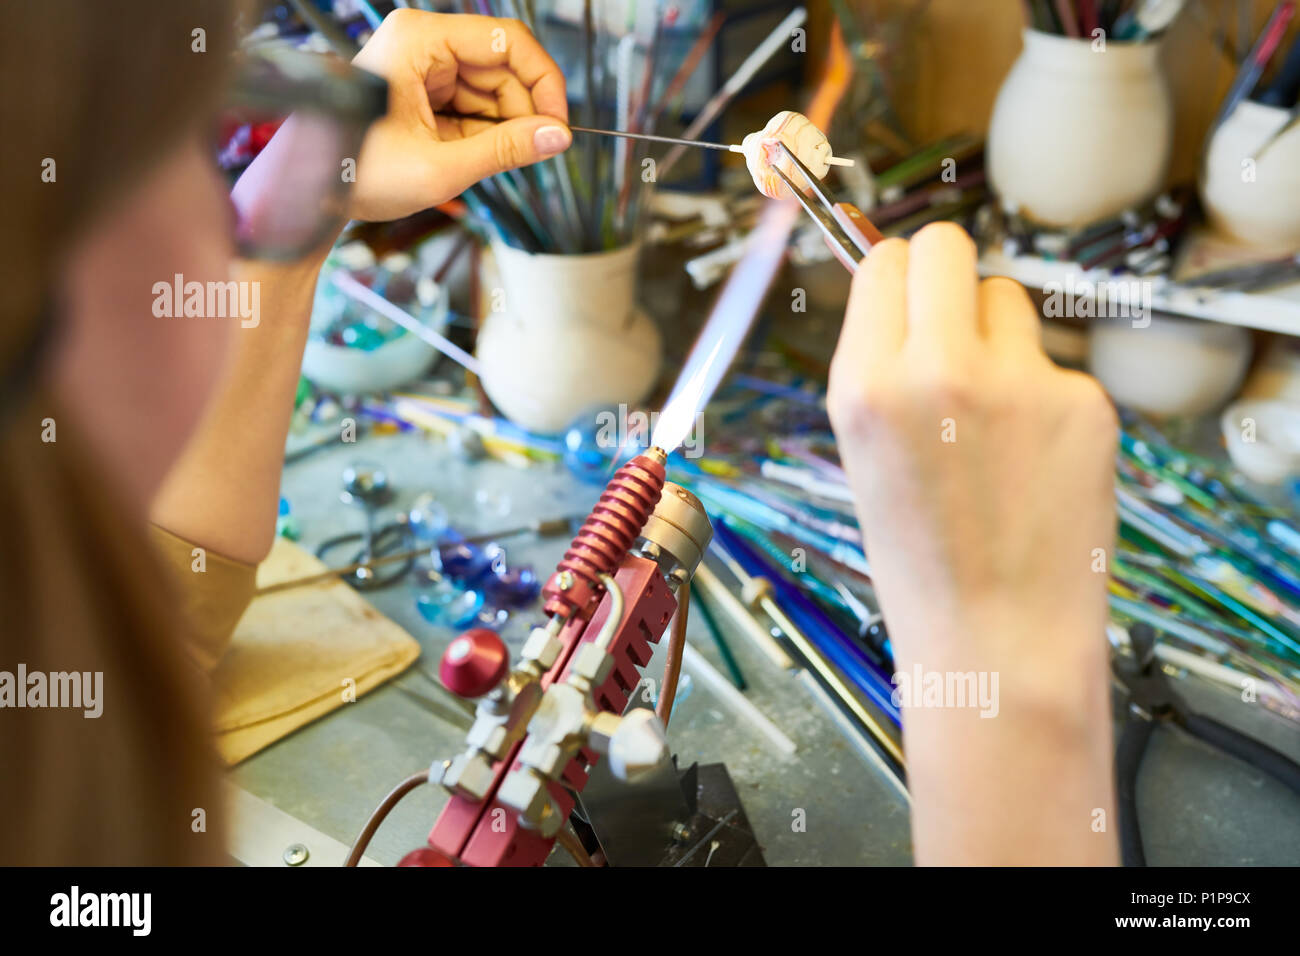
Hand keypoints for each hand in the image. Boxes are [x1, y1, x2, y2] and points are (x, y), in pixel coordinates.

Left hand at [349, 10, 570, 220]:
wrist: (312, 192)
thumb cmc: (357, 173)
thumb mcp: (441, 167)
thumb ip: (505, 150)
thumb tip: (556, 138)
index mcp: (420, 39)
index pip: (507, 41)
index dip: (543, 82)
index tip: (559, 125)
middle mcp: (422, 43)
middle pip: (502, 67)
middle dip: (523, 112)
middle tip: (533, 153)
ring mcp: (422, 66)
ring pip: (491, 89)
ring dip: (502, 128)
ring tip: (487, 163)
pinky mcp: (422, 91)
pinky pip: (472, 106)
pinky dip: (482, 134)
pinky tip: (471, 158)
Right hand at [828, 223, 1117, 862]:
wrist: (997, 636)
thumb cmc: (921, 558)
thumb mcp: (862, 454)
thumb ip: (880, 369)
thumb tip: (905, 293)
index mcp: (866, 385)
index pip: (885, 261)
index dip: (895, 280)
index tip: (905, 300)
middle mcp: (939, 369)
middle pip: (947, 247)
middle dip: (944, 272)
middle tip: (951, 319)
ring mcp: (1020, 383)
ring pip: (1008, 296)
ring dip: (997, 334)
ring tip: (992, 411)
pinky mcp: (1084, 402)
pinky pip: (1055, 364)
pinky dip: (1044, 397)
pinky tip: (1034, 458)